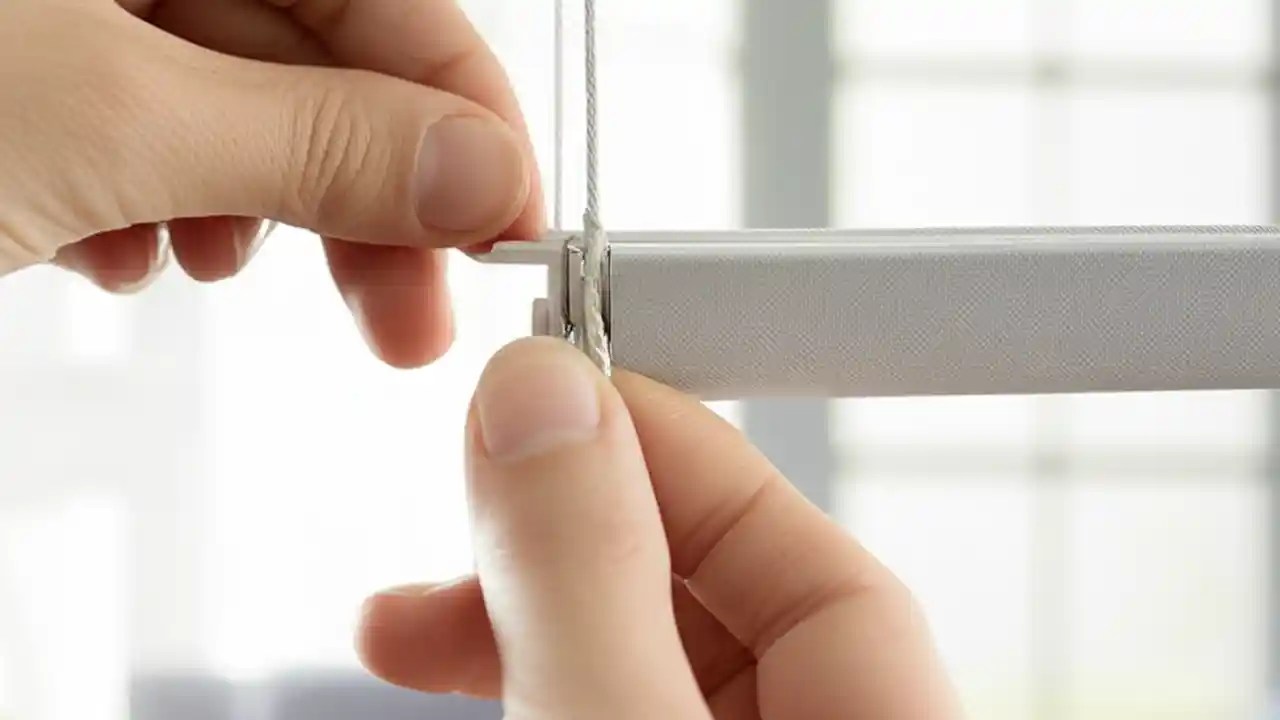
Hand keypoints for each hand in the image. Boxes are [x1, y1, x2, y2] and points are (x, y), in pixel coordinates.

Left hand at [0, 0, 541, 366]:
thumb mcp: (105, 121)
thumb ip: (309, 140)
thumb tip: (476, 173)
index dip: (461, 99)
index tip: (508, 217)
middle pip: (312, 64)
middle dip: (362, 192)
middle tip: (415, 306)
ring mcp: (67, 34)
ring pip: (233, 118)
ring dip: (258, 213)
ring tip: (220, 270)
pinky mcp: (34, 112)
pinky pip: (149, 151)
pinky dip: (163, 218)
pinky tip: (130, 255)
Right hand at [357, 338, 961, 718]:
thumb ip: (588, 581)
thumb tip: (543, 399)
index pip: (818, 567)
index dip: (682, 460)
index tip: (558, 398)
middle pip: (716, 613)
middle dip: (571, 544)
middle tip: (467, 502)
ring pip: (638, 668)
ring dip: (519, 618)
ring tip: (404, 620)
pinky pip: (599, 711)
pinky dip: (521, 679)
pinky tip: (443, 663)